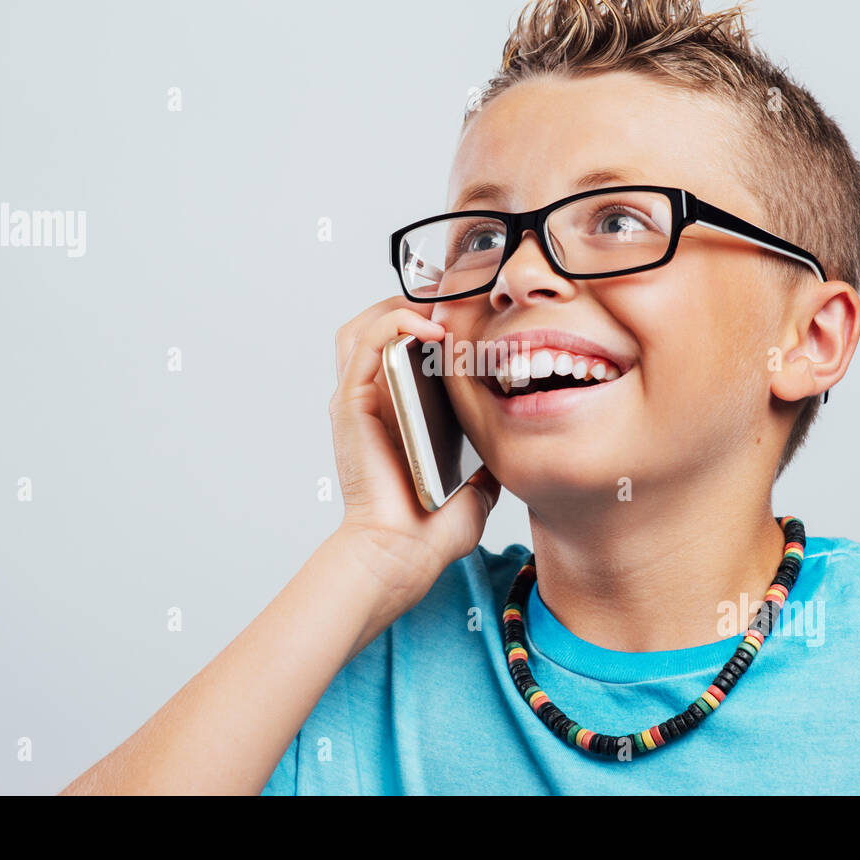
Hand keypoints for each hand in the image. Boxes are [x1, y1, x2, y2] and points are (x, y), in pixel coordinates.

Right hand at [329, 297, 500, 617]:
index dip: (433, 325)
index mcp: (398, 417)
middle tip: (455, 303)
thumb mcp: (475, 491)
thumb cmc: (429, 533)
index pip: (404, 351)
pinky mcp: (352, 404)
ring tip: (439, 309)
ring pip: (366, 326)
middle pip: (378, 329)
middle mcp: (373, 404)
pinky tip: (429, 326)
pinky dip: (394, 322)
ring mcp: (359, 402)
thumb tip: (508, 456)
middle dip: (416, 305)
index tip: (472, 318)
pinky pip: (367, 342)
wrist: (402, 556)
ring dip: (401, 307)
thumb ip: (486, 467)